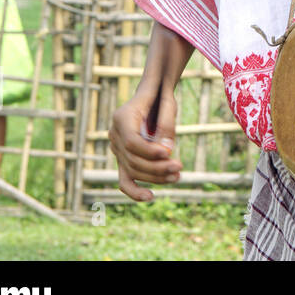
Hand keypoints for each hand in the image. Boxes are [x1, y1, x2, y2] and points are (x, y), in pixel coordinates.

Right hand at [109, 81, 180, 201]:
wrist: (150, 97)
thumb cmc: (160, 98)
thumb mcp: (167, 104)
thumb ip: (167, 124)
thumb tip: (167, 150)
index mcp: (121, 118)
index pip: (131, 142)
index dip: (149, 151)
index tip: (169, 153)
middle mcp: (115, 134)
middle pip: (133, 159)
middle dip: (157, 167)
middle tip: (179, 167)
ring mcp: (117, 149)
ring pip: (132, 170)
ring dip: (155, 177)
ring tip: (177, 177)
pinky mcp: (123, 159)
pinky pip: (125, 179)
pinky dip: (134, 190)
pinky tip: (149, 197)